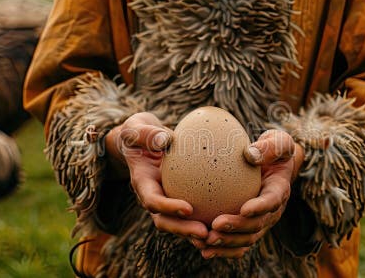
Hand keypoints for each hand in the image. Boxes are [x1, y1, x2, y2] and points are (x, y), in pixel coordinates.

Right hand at [105, 112, 208, 239]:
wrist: (141, 142)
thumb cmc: (139, 134)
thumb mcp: (136, 129)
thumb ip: (147, 134)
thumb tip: (165, 140)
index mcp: (142, 183)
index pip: (152, 201)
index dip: (168, 208)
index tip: (188, 208)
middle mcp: (153, 196)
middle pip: (165, 221)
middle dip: (183, 230)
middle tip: (204, 232)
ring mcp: (165, 200)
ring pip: (178, 223)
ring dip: (195, 232)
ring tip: (217, 235)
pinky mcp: (177, 199)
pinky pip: (190, 214)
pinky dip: (205, 220)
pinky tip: (228, 220)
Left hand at [191, 130, 304, 258]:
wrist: (271, 165)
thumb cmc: (272, 149)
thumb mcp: (278, 141)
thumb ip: (270, 146)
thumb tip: (250, 154)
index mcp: (279, 190)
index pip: (272, 201)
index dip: (260, 207)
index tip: (244, 208)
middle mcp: (271, 211)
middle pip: (257, 225)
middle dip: (238, 228)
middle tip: (216, 225)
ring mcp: (259, 222)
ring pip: (246, 239)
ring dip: (227, 242)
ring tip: (206, 240)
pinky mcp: (247, 228)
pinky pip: (237, 244)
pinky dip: (223, 250)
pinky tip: (203, 250)